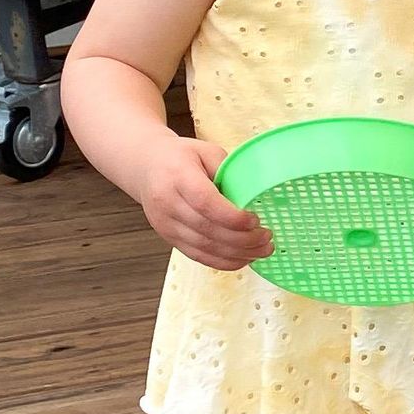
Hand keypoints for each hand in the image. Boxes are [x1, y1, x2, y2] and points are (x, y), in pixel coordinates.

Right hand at [137, 134, 271, 269]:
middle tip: (267, 238)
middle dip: (243, 240)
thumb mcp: (205, 150)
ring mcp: (166, 225)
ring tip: (263, 250)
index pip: (205, 203)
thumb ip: (228, 170)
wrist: (145, 168)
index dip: (233, 217)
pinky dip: (225, 262)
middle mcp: (168, 204)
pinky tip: (245, 258)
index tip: (256, 220)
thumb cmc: (180, 158)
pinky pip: (199, 257)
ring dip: (238, 254)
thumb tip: (256, 193)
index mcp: (177, 177)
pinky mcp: (169, 239)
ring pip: (205, 248)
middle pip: (208, 230)